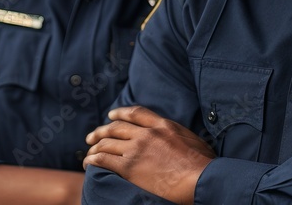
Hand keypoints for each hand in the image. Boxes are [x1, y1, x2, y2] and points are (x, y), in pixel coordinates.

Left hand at [84, 106, 215, 204]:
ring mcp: (137, 149)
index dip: (120, 113)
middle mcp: (147, 134)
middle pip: (116, 127)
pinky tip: (88, 163)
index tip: (111, 115)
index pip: (136, 113)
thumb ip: (182, 137)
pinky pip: (104, 160)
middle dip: (101, 131)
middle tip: (91, 137)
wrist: (200, 179)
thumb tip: (184, 140)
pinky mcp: (130, 167)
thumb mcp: (194, 141)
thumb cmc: (204, 164)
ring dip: (94, 147)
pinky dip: (93, 160)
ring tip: (88, 152)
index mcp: (163, 125)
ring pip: (107, 143)